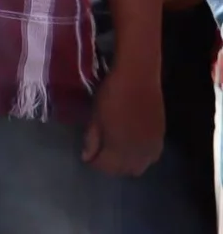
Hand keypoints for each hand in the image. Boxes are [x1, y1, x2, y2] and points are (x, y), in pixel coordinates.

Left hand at [82, 56, 163, 175]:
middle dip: (111, 167)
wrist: (139, 79)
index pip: (106, 167)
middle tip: (100, 154)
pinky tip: (132, 147)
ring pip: (140, 167)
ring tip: (115, 152)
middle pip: (125, 171)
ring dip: (127, 164)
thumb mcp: (95, 116)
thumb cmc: (112, 95)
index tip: (88, 157)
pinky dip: (141, 158)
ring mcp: (153, 146)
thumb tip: (87, 157)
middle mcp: (139, 153)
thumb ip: (92, 139)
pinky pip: (151, 158)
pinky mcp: (161, 138)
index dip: (95, 163)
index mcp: (120, 148)